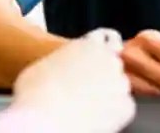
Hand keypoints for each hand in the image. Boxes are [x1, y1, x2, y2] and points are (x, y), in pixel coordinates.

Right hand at [12, 28, 134, 132]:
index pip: (106, 39)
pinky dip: (113, 116)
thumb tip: (58, 70)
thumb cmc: (34, 95)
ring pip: (118, 88)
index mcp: (89, 45)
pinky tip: (94, 119)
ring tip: (85, 108)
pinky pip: (123, 109)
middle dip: (104, 76)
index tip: (99, 61)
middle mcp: (109, 59)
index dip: (101, 52)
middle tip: (87, 91)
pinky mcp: (126, 106)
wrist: (42, 119)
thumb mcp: (42, 66)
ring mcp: (120, 82)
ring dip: (108, 95)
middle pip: (113, 65)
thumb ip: (60, 61)